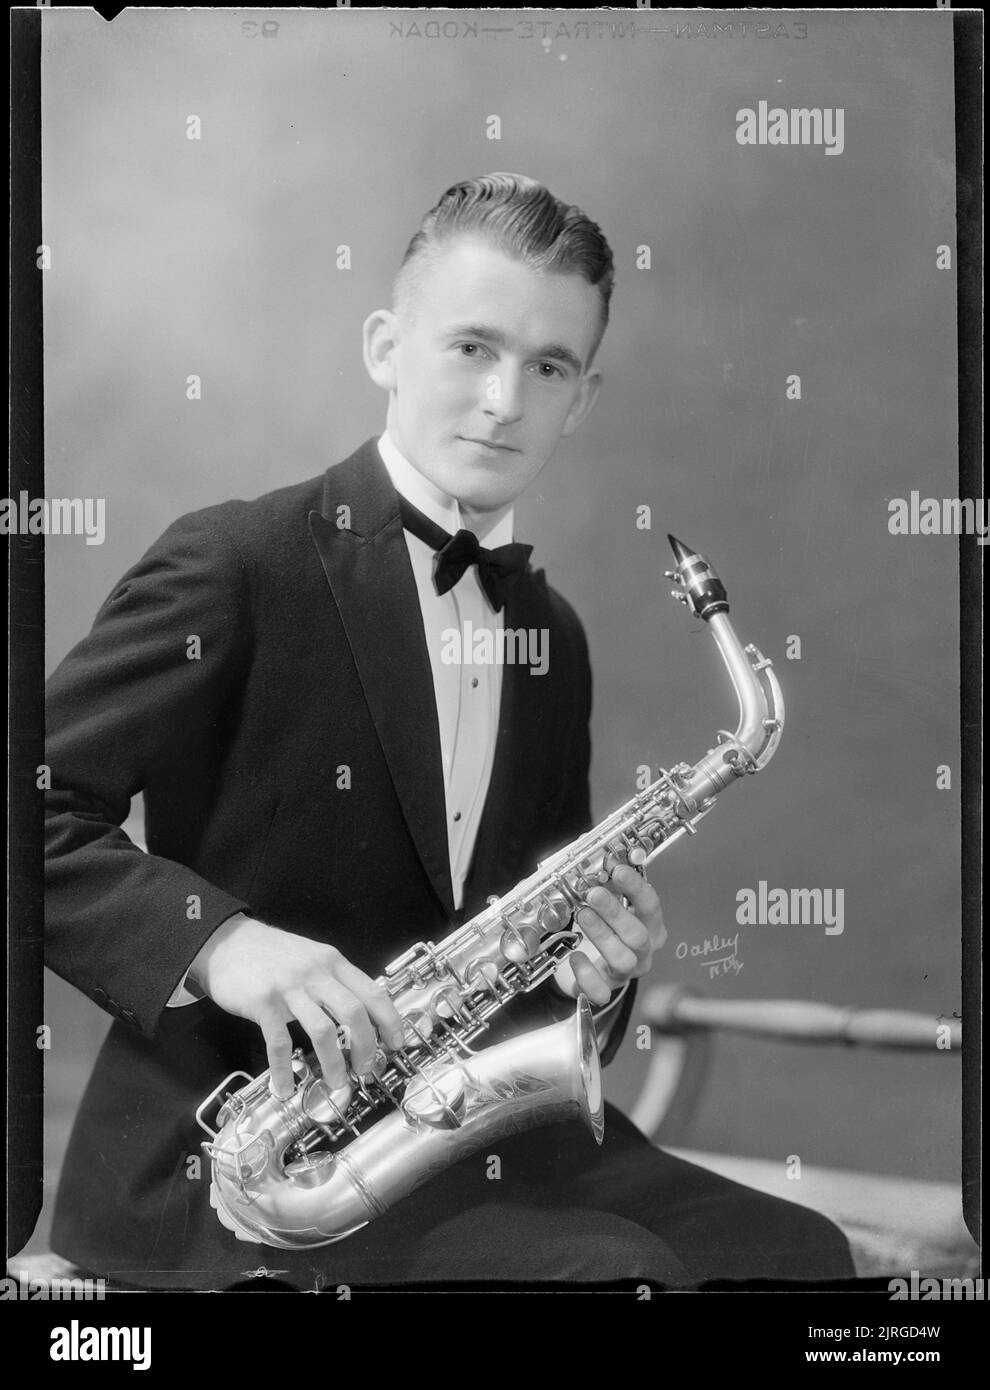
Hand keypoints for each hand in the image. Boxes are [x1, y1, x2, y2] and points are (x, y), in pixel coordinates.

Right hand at [187, 913, 405, 1097]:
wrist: (226, 941)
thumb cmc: (270, 953)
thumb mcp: (311, 957)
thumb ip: (333, 980)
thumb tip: (360, 1013)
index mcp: (332, 962)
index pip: (373, 991)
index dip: (390, 1020)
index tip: (397, 1043)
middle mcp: (315, 973)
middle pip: (354, 1013)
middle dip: (366, 1046)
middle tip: (367, 1069)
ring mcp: (289, 987)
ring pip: (323, 1030)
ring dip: (334, 1062)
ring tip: (336, 1082)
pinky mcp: (263, 1002)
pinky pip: (279, 1042)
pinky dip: (284, 1069)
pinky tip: (286, 1086)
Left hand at [552, 864, 666, 1006]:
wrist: (603, 967)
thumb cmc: (612, 930)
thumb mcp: (616, 906)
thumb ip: (609, 886)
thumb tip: (597, 862)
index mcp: (650, 926)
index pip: (651, 906)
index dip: (636, 888)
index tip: (618, 871)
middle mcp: (644, 950)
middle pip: (637, 934)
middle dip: (615, 913)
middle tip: (594, 894)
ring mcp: (628, 971)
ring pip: (622, 959)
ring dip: (602, 936)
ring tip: (583, 916)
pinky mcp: (609, 988)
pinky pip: (602, 989)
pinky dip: (587, 974)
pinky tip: (575, 957)